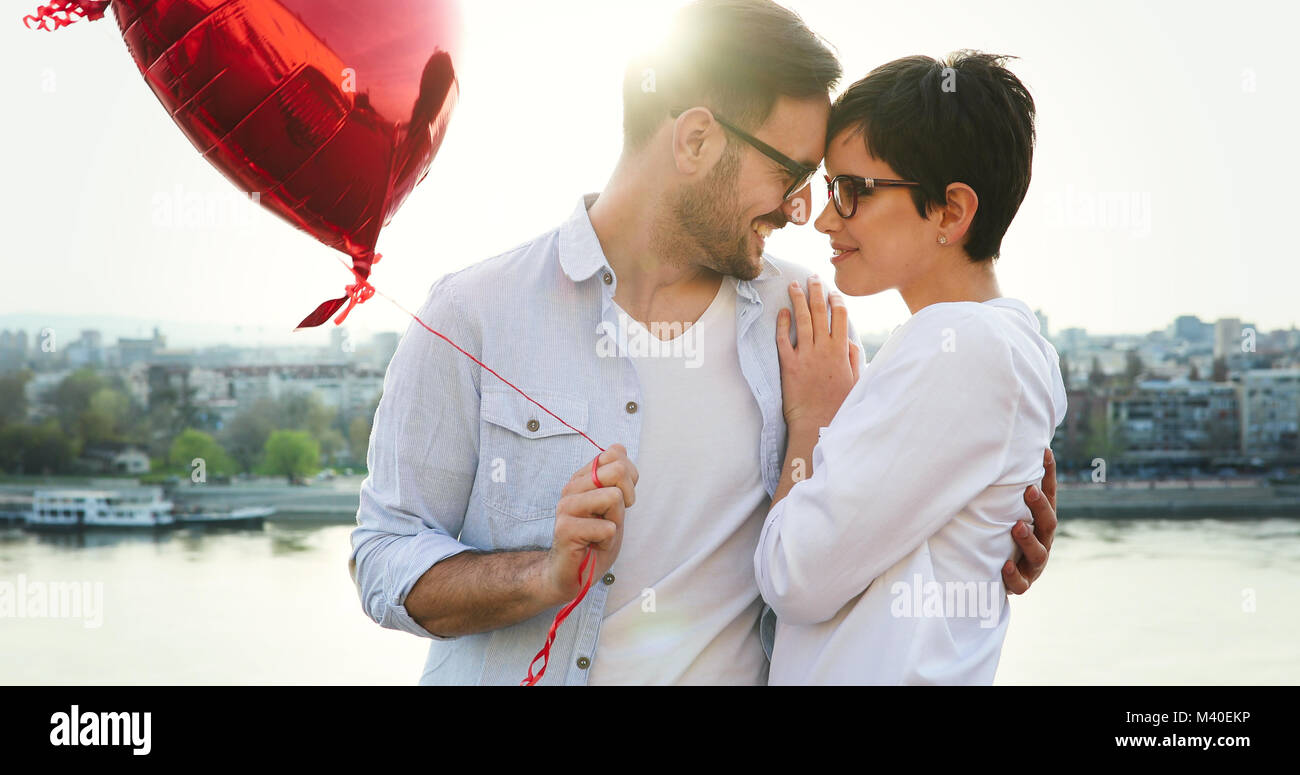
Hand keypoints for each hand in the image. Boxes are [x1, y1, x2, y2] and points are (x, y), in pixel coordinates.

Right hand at [544, 444, 637, 602]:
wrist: (570, 575)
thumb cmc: (594, 542)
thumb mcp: (615, 508)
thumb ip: (618, 479)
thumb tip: (618, 447)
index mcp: (583, 478)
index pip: (616, 455)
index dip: (629, 480)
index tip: (620, 502)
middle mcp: (572, 487)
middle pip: (617, 470)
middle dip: (626, 498)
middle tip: (612, 519)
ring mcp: (566, 506)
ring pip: (613, 496)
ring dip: (615, 522)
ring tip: (601, 534)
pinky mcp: (565, 528)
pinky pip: (606, 527)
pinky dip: (607, 540)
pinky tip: (593, 546)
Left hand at [776, 276, 860, 429]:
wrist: (817, 425)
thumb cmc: (837, 407)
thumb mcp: (855, 382)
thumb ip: (853, 359)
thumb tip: (851, 341)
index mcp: (841, 352)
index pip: (840, 317)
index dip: (836, 301)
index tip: (832, 292)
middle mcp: (823, 350)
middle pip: (820, 313)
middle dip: (816, 292)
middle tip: (812, 277)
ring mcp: (805, 356)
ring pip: (802, 321)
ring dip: (798, 300)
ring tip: (794, 285)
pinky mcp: (789, 366)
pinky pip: (783, 340)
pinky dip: (782, 324)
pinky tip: (781, 312)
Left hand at [1003, 448, 1057, 593]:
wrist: (997, 580)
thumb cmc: (1001, 537)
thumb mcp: (1005, 513)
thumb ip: (1005, 491)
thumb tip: (997, 454)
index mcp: (1041, 523)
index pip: (1049, 496)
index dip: (1049, 475)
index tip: (1044, 453)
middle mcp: (1042, 542)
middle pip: (1048, 523)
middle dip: (1039, 507)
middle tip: (1029, 490)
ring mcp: (1033, 565)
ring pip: (1038, 553)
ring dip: (1028, 539)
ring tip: (1017, 527)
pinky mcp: (1021, 584)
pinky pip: (1021, 583)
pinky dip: (1013, 575)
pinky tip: (1005, 566)